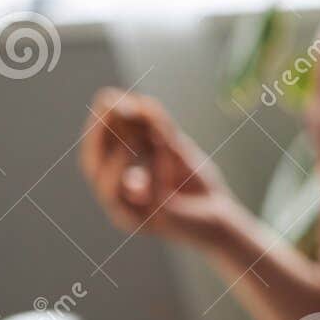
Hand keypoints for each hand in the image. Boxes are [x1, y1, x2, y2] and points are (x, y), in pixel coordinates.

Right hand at [79, 90, 240, 246]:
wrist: (226, 221)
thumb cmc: (198, 188)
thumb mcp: (174, 150)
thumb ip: (157, 128)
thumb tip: (140, 101)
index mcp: (119, 184)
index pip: (96, 152)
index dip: (99, 126)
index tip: (108, 98)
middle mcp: (121, 203)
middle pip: (93, 168)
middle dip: (99, 136)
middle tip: (110, 108)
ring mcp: (138, 216)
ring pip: (108, 189)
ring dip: (118, 155)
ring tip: (134, 128)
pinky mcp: (160, 221)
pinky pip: (149, 191)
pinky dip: (157, 164)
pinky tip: (168, 145)